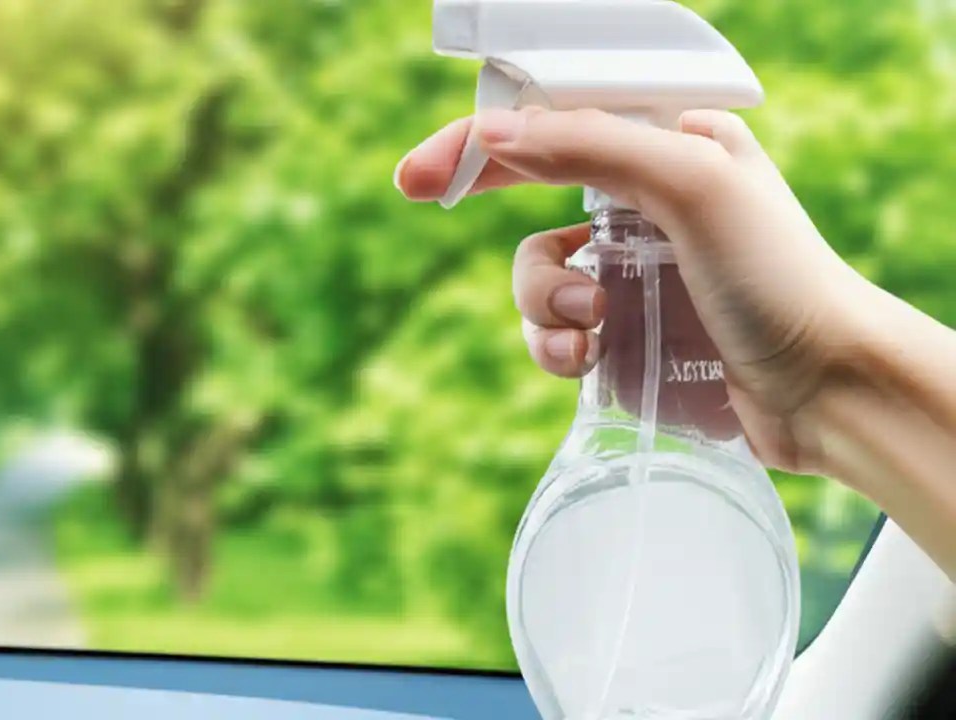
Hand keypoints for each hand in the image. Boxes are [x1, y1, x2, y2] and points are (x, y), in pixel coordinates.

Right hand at [394, 108, 871, 475]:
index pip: (557, 121)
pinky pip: (552, 330)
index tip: (421, 172)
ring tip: (591, 323)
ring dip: (541, 299)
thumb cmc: (780, 277)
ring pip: (535, 272)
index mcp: (670, 143)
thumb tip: (496, 135)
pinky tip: (588, 356)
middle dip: (484, 196)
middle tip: (420, 191)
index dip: (482, 137)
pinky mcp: (627, 333)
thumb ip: (592, 146)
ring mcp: (634, 270)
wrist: (825, 389)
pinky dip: (555, 345)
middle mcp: (647, 200)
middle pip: (530, 188)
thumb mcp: (692, 185)